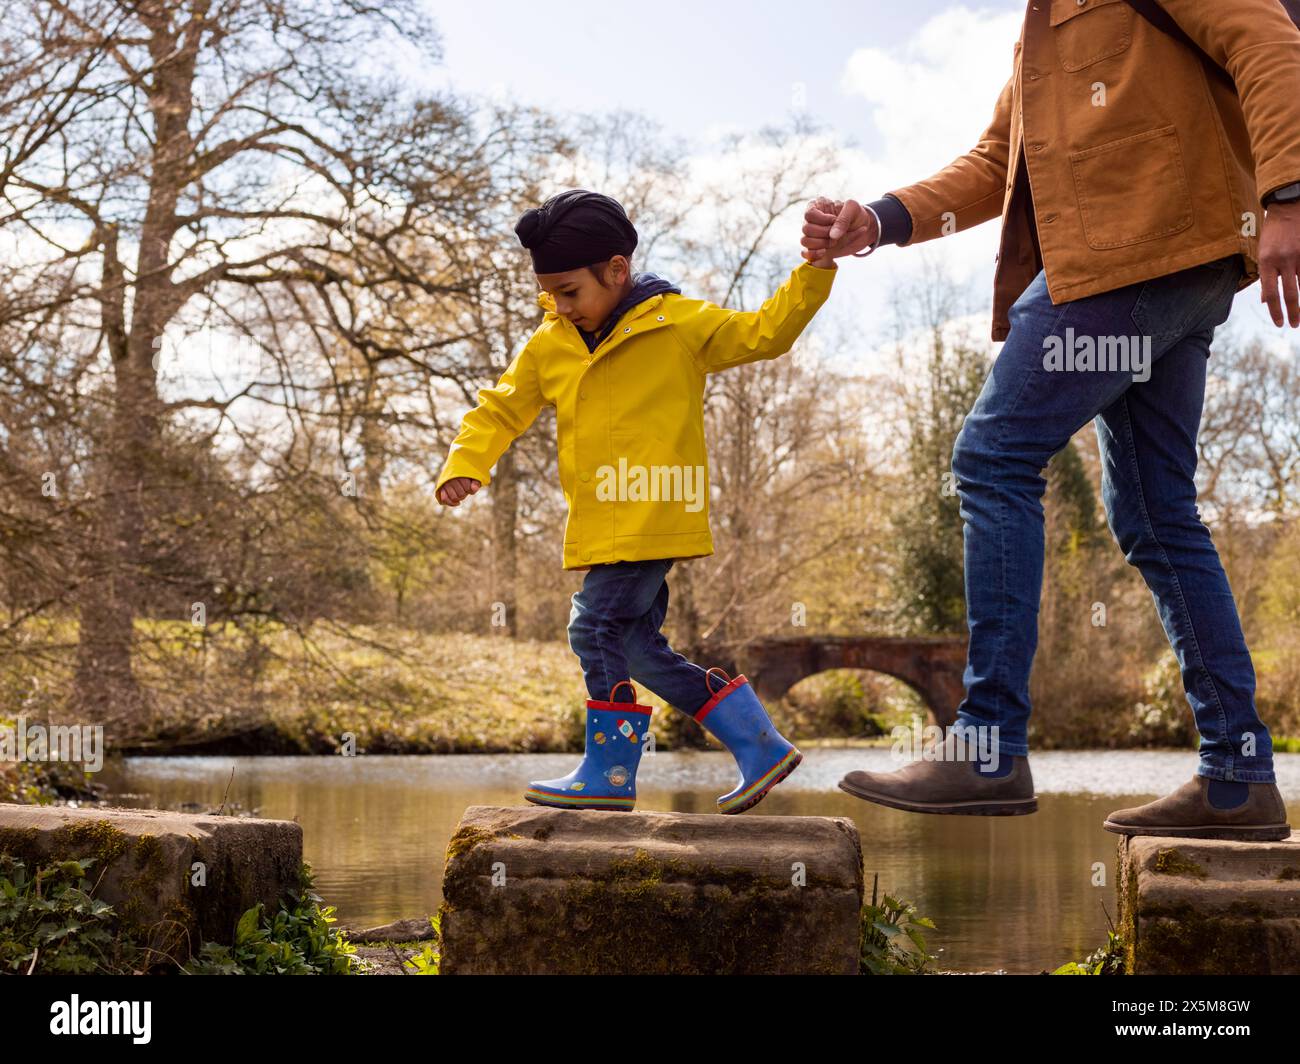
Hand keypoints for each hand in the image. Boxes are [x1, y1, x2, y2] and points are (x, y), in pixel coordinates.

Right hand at [437, 477, 480, 505]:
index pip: (467, 488)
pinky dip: (451, 503)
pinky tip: (457, 503)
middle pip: (461, 494)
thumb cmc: (467, 477)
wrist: (455, 471)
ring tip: (460, 495)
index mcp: (459, 474)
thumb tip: (473, 489)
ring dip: (459, 499)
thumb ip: (476, 483)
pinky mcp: (440, 488)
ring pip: (454, 498)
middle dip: (464, 494)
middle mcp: (451, 479)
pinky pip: (444, 499)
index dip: (470, 490)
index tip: (469, 487)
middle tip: (464, 491)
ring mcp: (445, 484)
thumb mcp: (473, 478)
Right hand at [801, 197, 878, 265]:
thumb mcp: (853, 210)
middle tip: (837, 233)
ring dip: (821, 243)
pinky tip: (824, 252)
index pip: (809, 214)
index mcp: (817, 206)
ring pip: (805, 241)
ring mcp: (812, 234)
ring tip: (834, 242)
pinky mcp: (814, 247)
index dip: (822, 220)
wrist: (863, 228)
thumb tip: (833, 236)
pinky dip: (814, 254)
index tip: (834, 220)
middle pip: (806, 229)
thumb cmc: (856, 215)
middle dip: (824, 233)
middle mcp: (812, 220)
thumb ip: (843, 219)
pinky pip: (806, 253)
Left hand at [1259, 201, 1299, 327]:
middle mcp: (1283, 260)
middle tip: (1294, 325)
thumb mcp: (1261, 254)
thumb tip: (1265, 301)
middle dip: (1293, 312)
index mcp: (1266, 262)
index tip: (1279, 323)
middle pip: (1290, 293)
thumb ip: (1264, 276)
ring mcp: (1299, 255)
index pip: (1270, 293)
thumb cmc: (1272, 233)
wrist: (1287, 207)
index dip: (1275, 311)